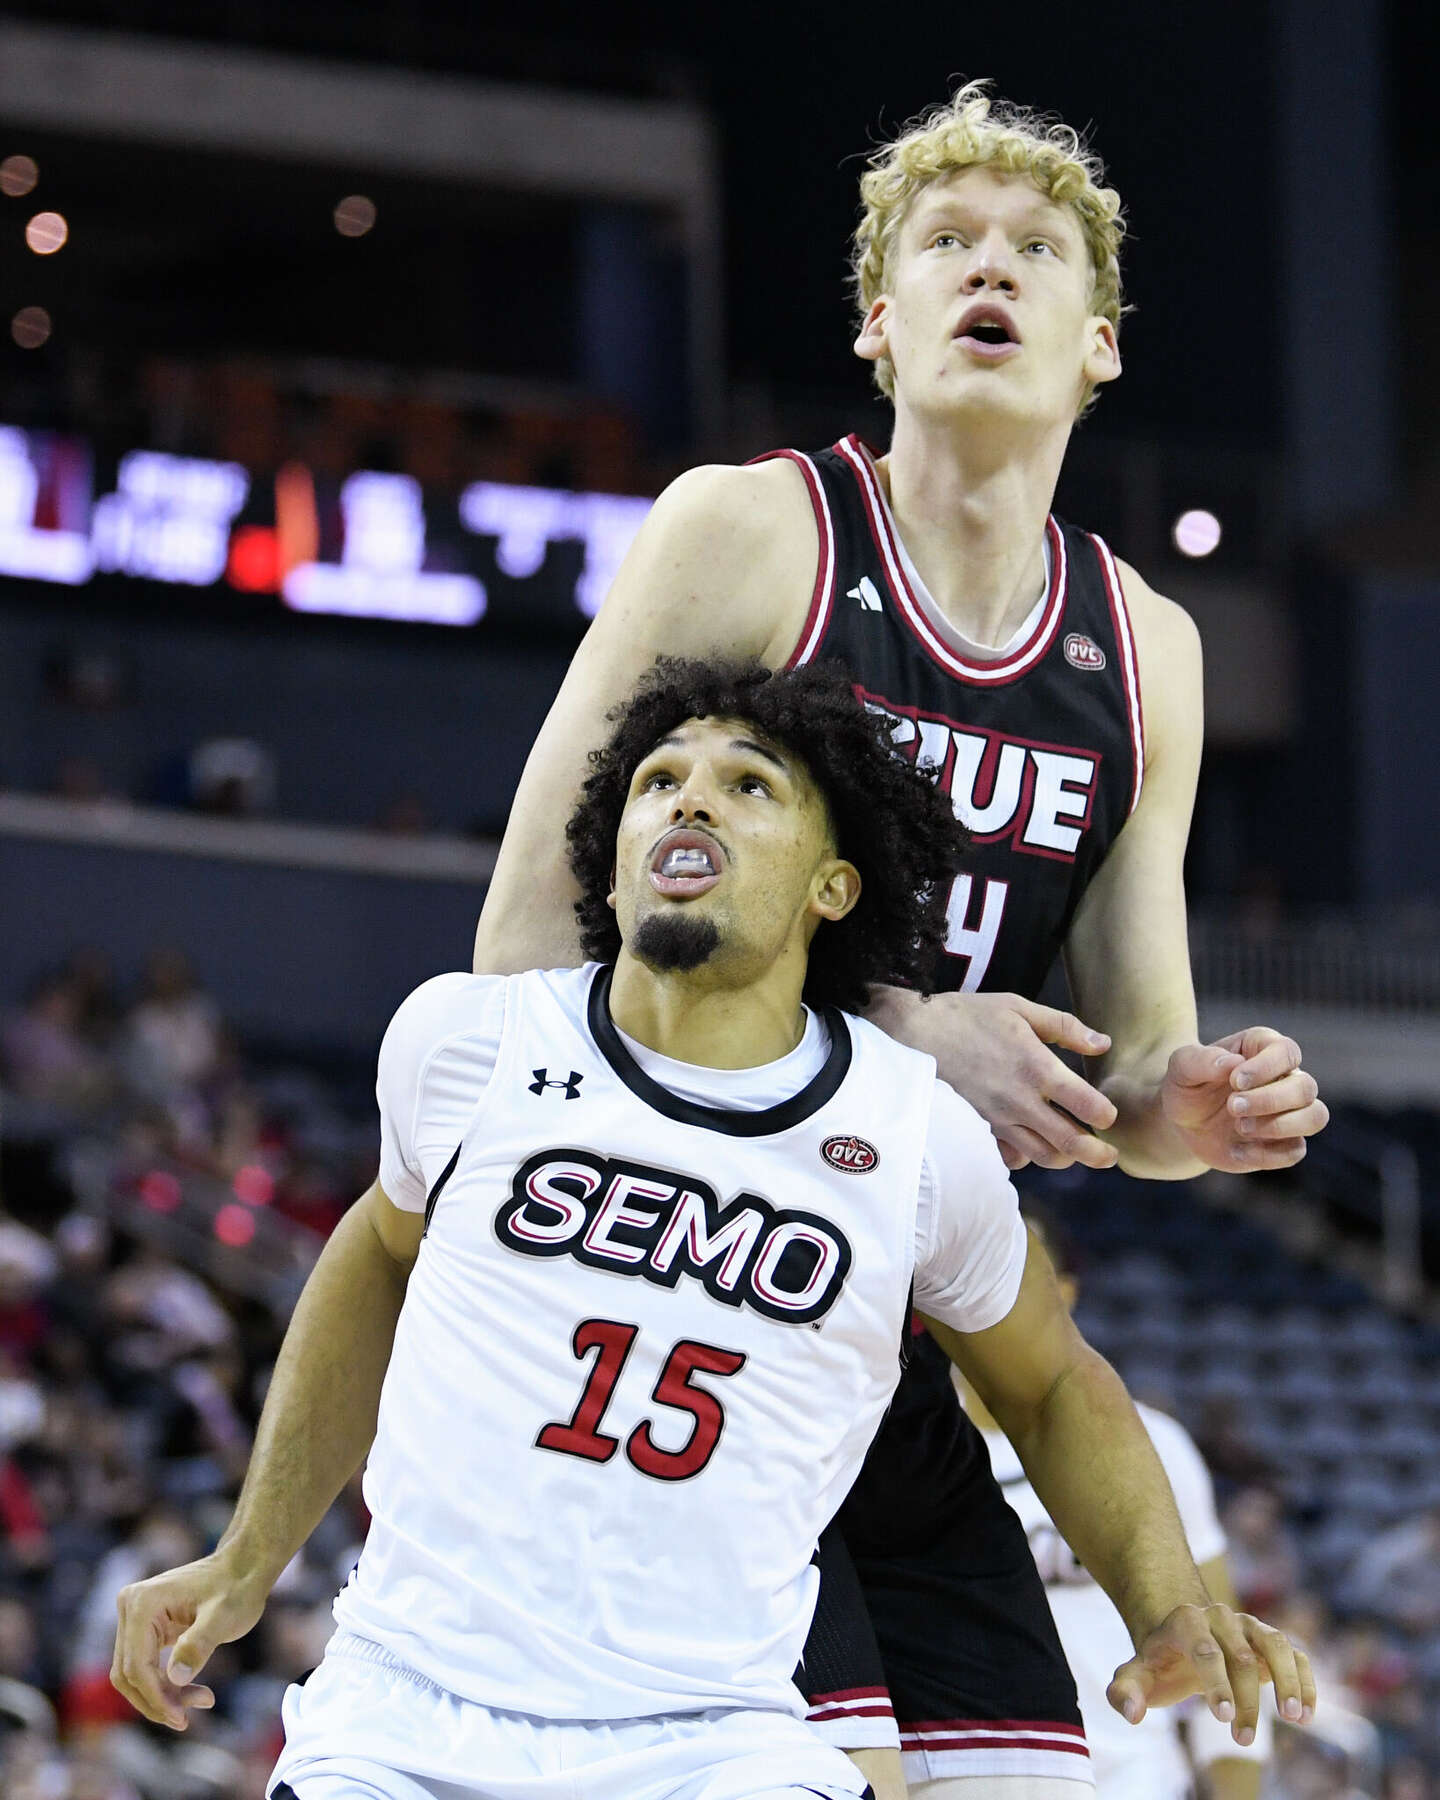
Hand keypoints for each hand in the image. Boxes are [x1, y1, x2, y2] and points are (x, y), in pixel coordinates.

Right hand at [111, 1551, 269, 1728]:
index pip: (136, 1665)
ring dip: (162, 1696)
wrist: (244, 1567)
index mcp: (142, 1603)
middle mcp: (130, 1607)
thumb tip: (175, 1678)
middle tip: (188, 1717)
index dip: (156, 1698)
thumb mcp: (225, 1617)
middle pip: (129, 1673)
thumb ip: (200, 1644)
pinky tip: (193, 1692)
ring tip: (201, 1700)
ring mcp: (134, 1617)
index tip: (180, 1719)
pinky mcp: (144, 1627)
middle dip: (158, 1700)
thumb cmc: (237, 1587)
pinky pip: (145, 1666)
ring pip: (134, 1674)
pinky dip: (164, 1685)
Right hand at [870, 988, 1118, 1170]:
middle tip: (1108, 1156)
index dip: (1106, 1115)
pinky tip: (1032, 1144)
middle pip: (1070, 1144)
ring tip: (1075, 1152)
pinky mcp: (979, 1128)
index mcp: (1037, 1068)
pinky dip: (1026, 1157)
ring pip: (1042, 1155)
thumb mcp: (1019, 1008)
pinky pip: (1009, 1156)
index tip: (1109, 1114)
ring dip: (1065, 1158)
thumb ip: (1065, 1026)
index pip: (1087, 1105)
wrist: (914, 1034)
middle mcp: (1020, 1101)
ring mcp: (998, 1119)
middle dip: (1097, 1155)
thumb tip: (1102, 1043)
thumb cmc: (968, 1016)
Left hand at [1108, 1602, 1315, 1743]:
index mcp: (1185, 1621)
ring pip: (1276, 1644)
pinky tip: (1307, 1715)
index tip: (1223, 1718)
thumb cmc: (1160, 1663)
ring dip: (1288, 1680)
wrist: (1183, 1640)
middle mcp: (1220, 1618)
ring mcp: (1249, 1626)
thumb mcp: (1137, 1676)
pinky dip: (1305, 1680)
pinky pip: (1296, 1654)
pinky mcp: (1270, 1641)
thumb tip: (1131, 1714)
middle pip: (1239, 1655)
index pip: (1204, 1649)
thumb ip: (1125, 1692)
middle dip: (1246, 1699)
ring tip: (1294, 1718)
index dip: (1216, 1682)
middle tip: (1244, 1740)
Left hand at [1161, 1028, 1328, 1170]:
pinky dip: (1266, 1154)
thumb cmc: (1187, 1086)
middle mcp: (1285, 1078)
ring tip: (1240, 1127)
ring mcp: (1289, 1111)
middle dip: (1270, 1100)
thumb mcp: (1181, 1067)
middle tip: (1232, 1107)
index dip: (1267, 1067)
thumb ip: (1200, 1060)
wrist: (1182, 1123)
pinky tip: (1235, 1150)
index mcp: (1263, 1049)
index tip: (1235, 1080)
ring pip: (1315, 1117)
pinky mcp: (1284, 1142)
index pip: (1286, 1052)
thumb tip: (1231, 1063)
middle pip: (1305, 1087)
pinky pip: (1296, 1150)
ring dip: (1280, 1126)